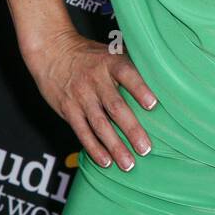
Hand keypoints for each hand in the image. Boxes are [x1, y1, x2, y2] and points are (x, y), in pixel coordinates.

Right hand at [25, 28, 156, 171]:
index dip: (140, 89)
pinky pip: (82, 131)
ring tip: (128, 163)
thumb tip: (162, 74)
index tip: (153, 105)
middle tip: (145, 148)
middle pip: (115, 107)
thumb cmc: (90, 55)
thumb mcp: (111, 52)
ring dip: (114, 146)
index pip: (127, 75)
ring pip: (99, 125)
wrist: (52, 51)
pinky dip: (94, 148)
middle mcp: (96, 81)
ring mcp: (81, 96)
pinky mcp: (68, 109)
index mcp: (111, 63)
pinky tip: (106, 161)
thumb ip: (132, 64)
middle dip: (131, 129)